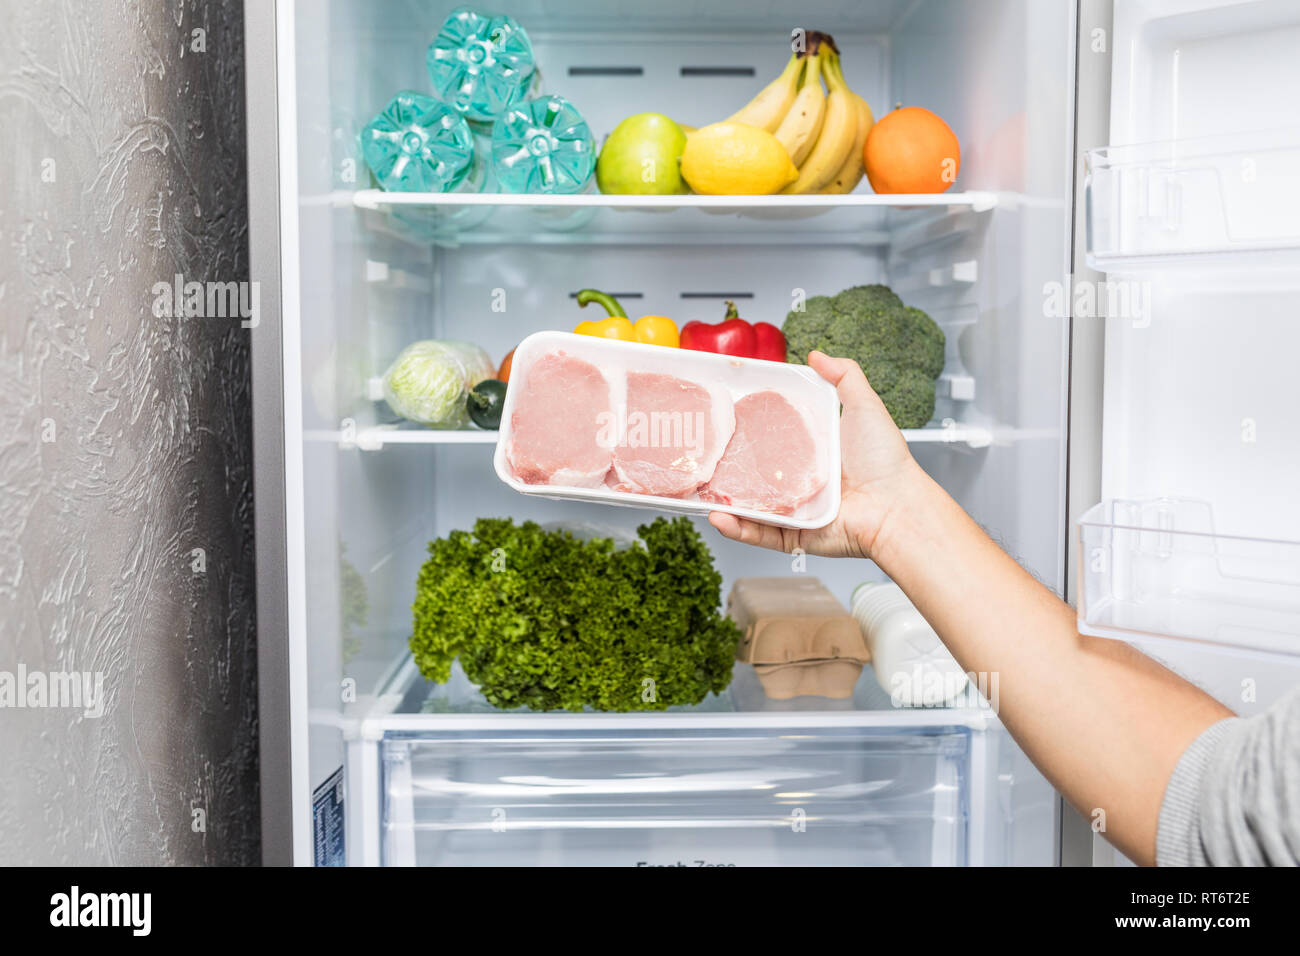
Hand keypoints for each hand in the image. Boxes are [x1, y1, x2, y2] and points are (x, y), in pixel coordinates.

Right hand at [708, 351, 922, 559]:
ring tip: (700, 488)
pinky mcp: (794, 536)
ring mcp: (795, 510)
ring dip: (723, 498)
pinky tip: (719, 516)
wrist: (896, 507)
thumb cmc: (885, 461)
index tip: (724, 419)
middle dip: (727, 466)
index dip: (748, 429)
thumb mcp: (864, 406)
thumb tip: (816, 354)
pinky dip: (737, 528)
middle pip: (755, 472)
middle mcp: (801, 481)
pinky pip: (760, 534)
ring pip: (750, 505)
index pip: (771, 438)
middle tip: (703, 454)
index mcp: (813, 452)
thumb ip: (844, 376)